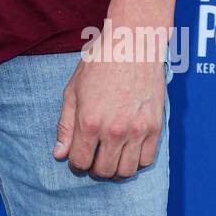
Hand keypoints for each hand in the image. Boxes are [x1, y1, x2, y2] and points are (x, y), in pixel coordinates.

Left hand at [52, 47, 165, 178]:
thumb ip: (65, 125)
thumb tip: (59, 154)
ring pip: (126, 171)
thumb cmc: (100, 62)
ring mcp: (137, 130)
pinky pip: (147, 160)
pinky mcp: (156, 127)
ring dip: (116, 168)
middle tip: (94, 156)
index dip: (76, 163)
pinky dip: (136, 161)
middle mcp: (113, 131)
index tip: (78, 157)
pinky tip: (129, 149)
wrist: (133, 44)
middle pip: (103, 171)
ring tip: (111, 155)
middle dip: (95, 168)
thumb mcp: (73, 90)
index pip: (80, 162)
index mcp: (88, 122)